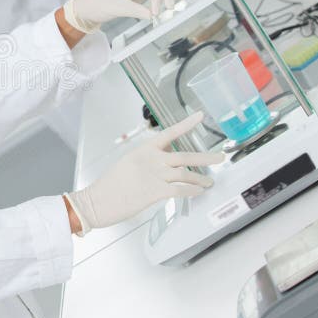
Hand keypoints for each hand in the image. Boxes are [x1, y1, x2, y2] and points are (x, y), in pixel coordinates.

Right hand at [67, 112, 223, 234]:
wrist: (97, 201)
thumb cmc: (110, 185)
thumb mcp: (127, 164)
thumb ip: (147, 161)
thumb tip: (164, 165)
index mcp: (143, 150)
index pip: (168, 133)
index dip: (186, 124)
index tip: (199, 117)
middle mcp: (151, 159)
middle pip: (185, 156)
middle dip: (206, 157)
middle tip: (220, 157)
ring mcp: (154, 175)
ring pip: (186, 174)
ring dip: (201, 179)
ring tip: (209, 182)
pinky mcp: (155, 191)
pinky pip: (181, 190)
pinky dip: (192, 191)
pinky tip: (198, 192)